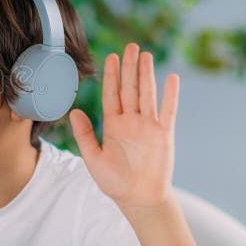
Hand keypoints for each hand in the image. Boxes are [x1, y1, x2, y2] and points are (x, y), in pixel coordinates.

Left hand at [69, 43, 179, 211]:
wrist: (139, 199)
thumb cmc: (115, 182)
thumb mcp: (93, 158)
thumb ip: (84, 134)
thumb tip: (74, 111)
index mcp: (113, 125)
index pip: (112, 94)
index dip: (112, 76)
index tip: (110, 56)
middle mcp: (131, 121)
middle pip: (130, 89)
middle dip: (129, 68)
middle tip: (130, 46)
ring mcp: (148, 126)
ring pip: (147, 94)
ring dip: (146, 75)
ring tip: (145, 55)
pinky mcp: (164, 134)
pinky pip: (168, 111)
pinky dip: (170, 95)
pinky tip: (171, 78)